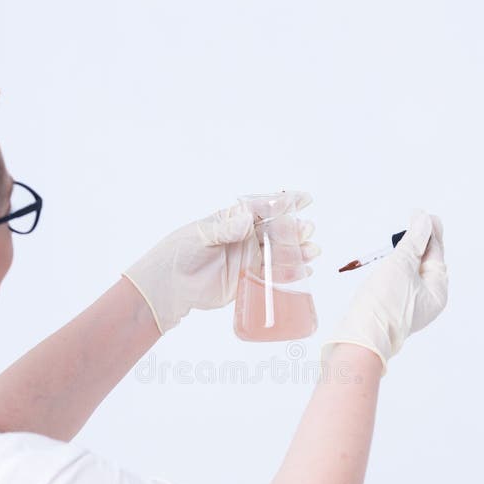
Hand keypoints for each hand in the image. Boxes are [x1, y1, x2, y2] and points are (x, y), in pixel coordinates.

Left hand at [122, 195, 319, 333]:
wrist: (170, 285)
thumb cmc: (180, 253)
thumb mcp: (201, 236)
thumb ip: (226, 229)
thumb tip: (248, 218)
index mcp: (234, 220)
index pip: (264, 209)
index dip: (285, 203)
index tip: (305, 199)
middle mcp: (245, 238)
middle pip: (277, 232)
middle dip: (295, 230)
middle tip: (308, 231)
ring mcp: (248, 259)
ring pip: (279, 253)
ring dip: (297, 252)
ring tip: (313, 251)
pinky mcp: (248, 280)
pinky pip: (273, 275)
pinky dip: (290, 274)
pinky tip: (305, 272)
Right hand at [323, 210, 447, 374]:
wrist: (361, 336)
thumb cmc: (385, 304)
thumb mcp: (402, 266)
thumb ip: (414, 241)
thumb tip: (424, 221)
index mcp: (436, 292)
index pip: (436, 255)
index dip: (430, 233)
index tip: (425, 215)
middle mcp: (426, 301)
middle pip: (427, 264)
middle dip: (423, 242)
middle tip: (420, 220)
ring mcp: (408, 306)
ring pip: (413, 273)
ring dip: (410, 254)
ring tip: (408, 236)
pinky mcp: (392, 308)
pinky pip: (401, 282)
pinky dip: (399, 267)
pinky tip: (394, 259)